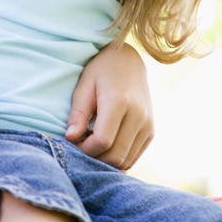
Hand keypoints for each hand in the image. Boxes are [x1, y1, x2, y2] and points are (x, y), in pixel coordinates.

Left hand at [65, 43, 153, 169]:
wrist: (128, 60)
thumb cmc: (101, 70)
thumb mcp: (85, 85)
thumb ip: (78, 113)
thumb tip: (71, 138)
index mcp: (119, 101)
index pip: (102, 141)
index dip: (84, 149)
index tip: (73, 142)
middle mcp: (138, 115)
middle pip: (115, 155)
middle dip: (94, 158)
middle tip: (80, 146)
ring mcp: (147, 125)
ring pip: (125, 161)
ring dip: (106, 161)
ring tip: (92, 145)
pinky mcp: (151, 131)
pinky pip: (133, 157)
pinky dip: (118, 159)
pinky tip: (105, 146)